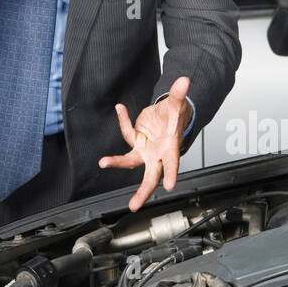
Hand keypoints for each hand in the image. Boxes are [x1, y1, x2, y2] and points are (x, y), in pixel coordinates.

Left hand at [98, 76, 191, 212]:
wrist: (169, 115)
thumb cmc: (176, 116)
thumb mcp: (177, 104)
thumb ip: (178, 94)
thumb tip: (184, 81)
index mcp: (170, 149)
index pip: (172, 163)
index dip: (171, 173)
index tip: (169, 185)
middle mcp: (156, 154)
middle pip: (150, 177)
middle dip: (143, 192)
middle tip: (134, 205)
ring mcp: (144, 150)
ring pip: (130, 161)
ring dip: (116, 162)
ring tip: (104, 162)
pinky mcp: (135, 142)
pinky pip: (127, 132)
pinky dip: (123, 120)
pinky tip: (120, 108)